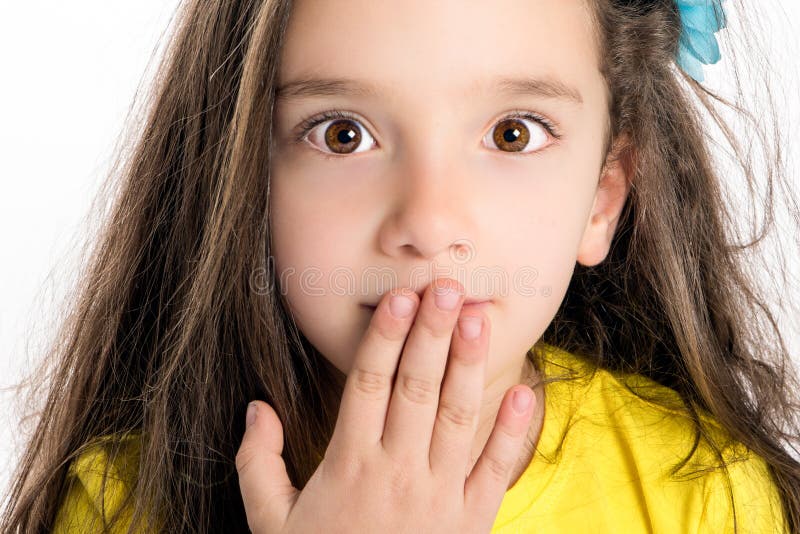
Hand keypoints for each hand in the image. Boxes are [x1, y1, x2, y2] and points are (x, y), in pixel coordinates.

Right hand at [235, 278, 535, 533]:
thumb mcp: (271, 523)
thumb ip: (259, 463)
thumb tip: (255, 408)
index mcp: (348, 465)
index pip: (368, 385)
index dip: (385, 338)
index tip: (399, 298)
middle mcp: (396, 473)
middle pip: (416, 389)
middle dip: (433, 334)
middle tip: (447, 287)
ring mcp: (438, 497)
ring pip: (458, 418)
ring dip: (470, 365)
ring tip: (480, 318)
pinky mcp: (471, 521)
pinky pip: (495, 470)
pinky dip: (513, 431)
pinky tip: (525, 391)